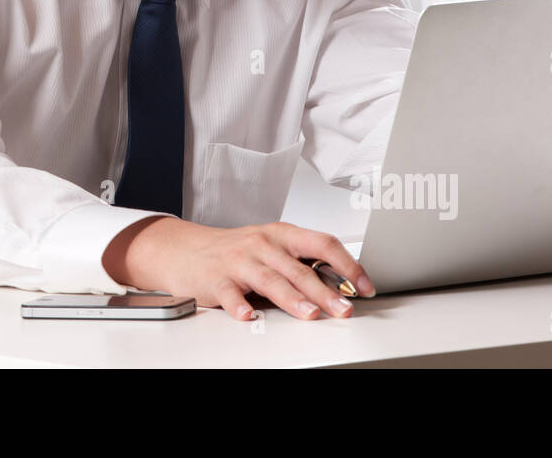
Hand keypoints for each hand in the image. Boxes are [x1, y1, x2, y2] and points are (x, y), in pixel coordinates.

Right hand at [103, 217, 374, 320]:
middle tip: (344, 309)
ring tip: (310, 314)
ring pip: (270, 279)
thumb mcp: (271, 249)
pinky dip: (240, 305)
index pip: (323, 244)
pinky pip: (230, 293)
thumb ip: (301, 263)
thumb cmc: (235, 251)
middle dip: (325, 290)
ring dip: (292, 298)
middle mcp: (263, 244)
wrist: (185, 250)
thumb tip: (343, 285)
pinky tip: (249, 316)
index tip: (365, 287)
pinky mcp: (216, 278)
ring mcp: (239, 260)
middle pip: (299, 267)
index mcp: (282, 234)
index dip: (348, 265)